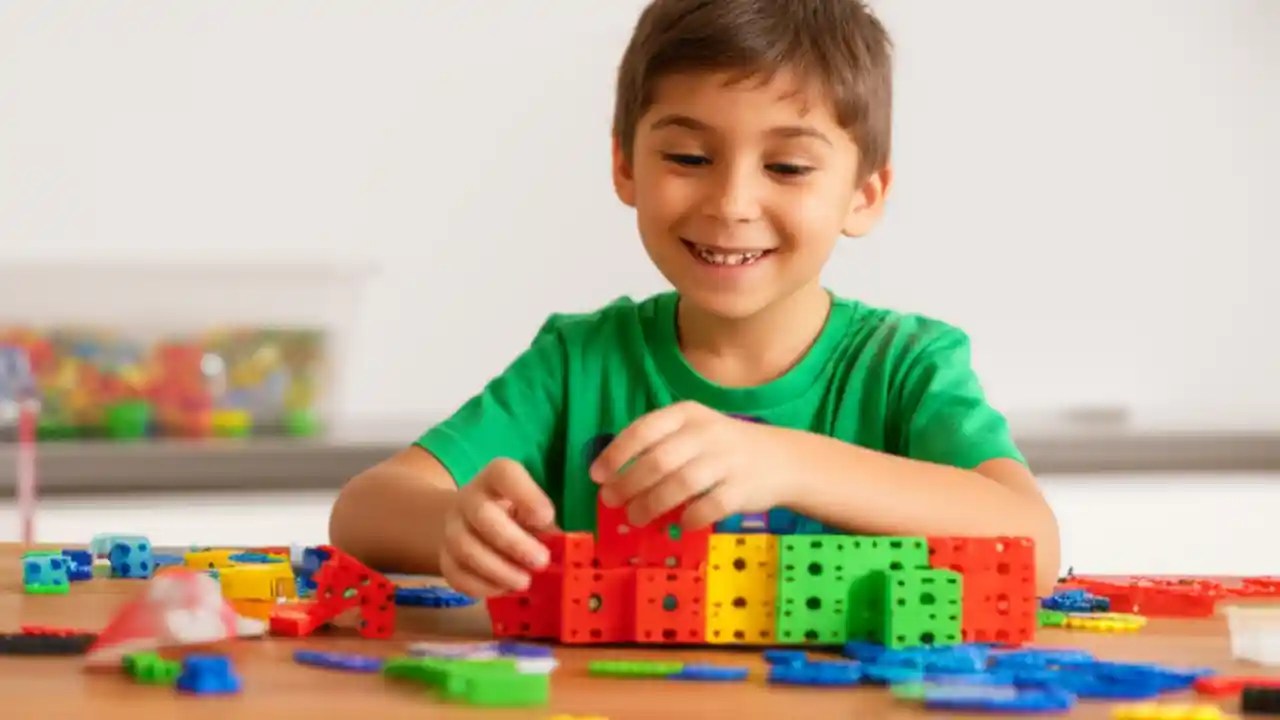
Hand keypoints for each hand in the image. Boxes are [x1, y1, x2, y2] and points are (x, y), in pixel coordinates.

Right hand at [440, 458, 556, 597]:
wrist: (469, 524)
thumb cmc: (515, 516)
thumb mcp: (532, 511)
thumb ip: (546, 526)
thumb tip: (564, 550)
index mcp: (496, 478)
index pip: (504, 473)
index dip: (526, 494)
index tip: (546, 518)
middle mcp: (469, 499)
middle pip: (482, 515)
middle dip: (514, 543)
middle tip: (541, 561)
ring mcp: (452, 527)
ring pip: (465, 547)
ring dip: (499, 570)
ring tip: (525, 581)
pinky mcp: (444, 558)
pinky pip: (457, 574)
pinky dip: (483, 586)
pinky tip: (504, 589)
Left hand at [588, 401, 788, 529]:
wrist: (781, 459)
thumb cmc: (724, 447)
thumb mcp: (693, 431)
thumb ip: (659, 445)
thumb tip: (613, 475)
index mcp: (687, 414)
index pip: (643, 429)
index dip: (616, 454)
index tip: (596, 475)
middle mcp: (706, 433)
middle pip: (657, 460)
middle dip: (628, 484)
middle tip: (611, 501)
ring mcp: (726, 460)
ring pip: (679, 485)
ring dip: (651, 505)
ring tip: (635, 517)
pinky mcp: (741, 489)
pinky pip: (707, 507)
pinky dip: (689, 518)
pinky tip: (681, 523)